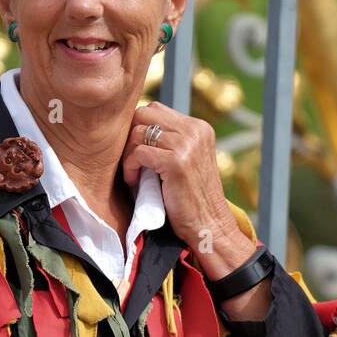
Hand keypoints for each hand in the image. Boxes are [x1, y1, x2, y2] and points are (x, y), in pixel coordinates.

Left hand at [121, 101, 270, 320]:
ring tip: (134, 175)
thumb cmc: (192, 199)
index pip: (156, 110)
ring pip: (139, 132)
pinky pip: (138, 152)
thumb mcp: (186, 161)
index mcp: (199, 128)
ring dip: (128, 154)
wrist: (209, 226)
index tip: (135, 152)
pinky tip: (134, 182)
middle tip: (130, 161)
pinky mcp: (176, 162)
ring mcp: (187, 144)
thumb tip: (136, 128)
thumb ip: (171, 142)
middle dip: (130, 136)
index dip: (139, 128)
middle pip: (145, 113)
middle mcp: (195, 131)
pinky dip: (130, 167)